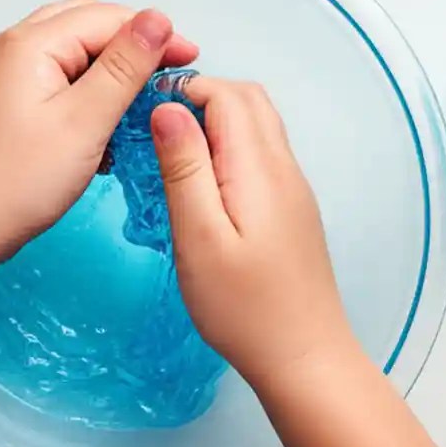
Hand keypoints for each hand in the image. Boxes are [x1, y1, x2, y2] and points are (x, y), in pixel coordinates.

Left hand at [0, 0, 198, 265]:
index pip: (106, 17)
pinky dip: (77, 90)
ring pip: (64, 51)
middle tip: (165, 76)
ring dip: (103, 68)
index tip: (190, 59)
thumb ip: (124, 67)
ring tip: (132, 103)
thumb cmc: (13, 184)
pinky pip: (46, 77)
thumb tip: (156, 19)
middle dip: (129, 44)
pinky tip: (94, 127)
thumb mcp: (84, 122)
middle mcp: (6, 48)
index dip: (154, 34)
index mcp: (29, 44)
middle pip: (82, 24)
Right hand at [150, 78, 356, 384]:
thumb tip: (167, 109)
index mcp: (259, 168)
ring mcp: (291, 190)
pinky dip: (229, 149)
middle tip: (154, 127)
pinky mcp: (290, 212)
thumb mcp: (199, 237)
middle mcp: (283, 169)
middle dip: (201, 97)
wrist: (303, 357)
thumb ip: (184, 168)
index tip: (143, 112)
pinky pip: (261, 157)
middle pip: (248, 101)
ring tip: (171, 153)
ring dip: (215, 122)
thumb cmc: (244, 308)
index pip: (227, 94)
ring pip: (257, 127)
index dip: (185, 89)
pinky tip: (201, 185)